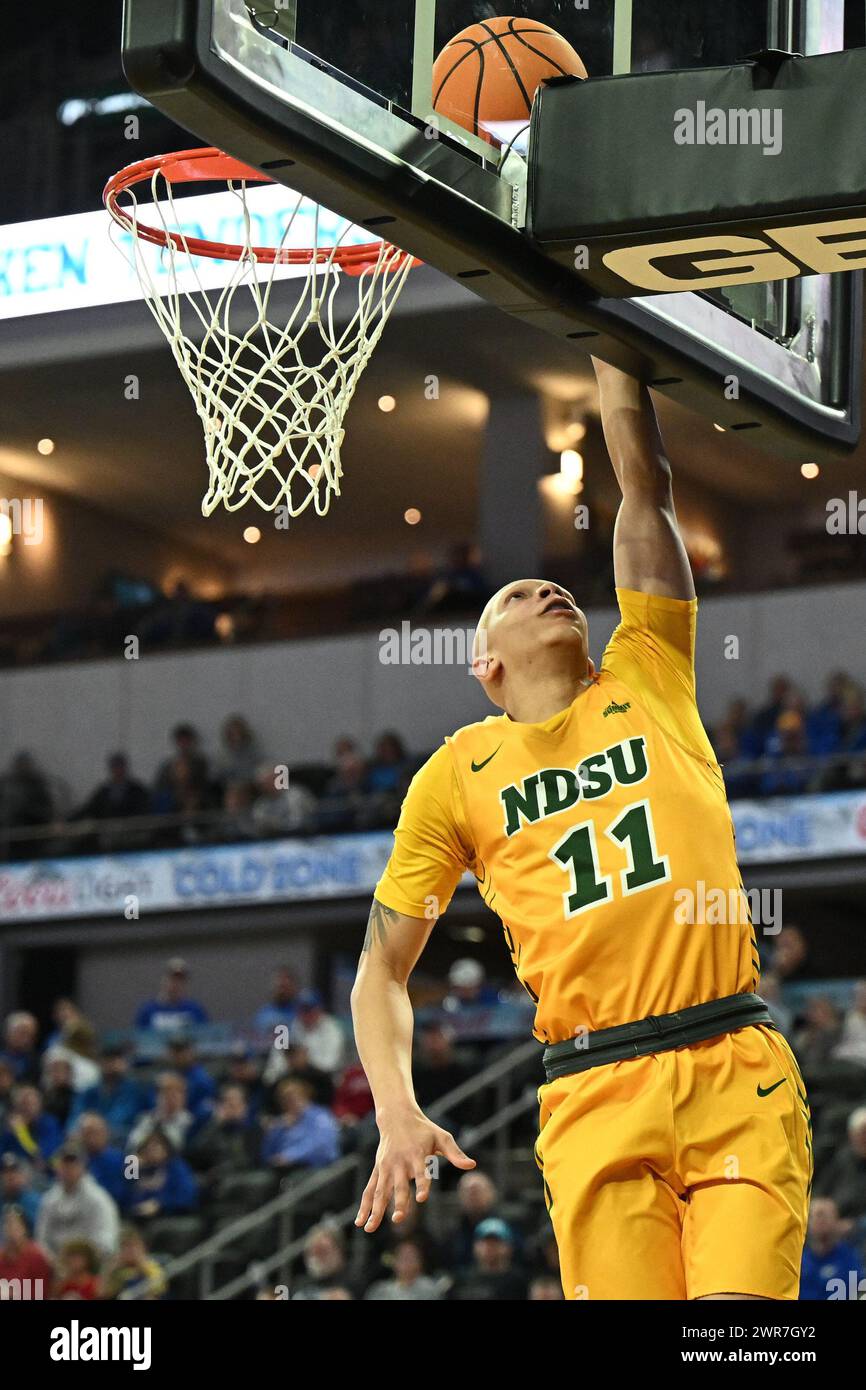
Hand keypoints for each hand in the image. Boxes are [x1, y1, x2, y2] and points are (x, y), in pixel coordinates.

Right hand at [355, 1107, 474, 1232]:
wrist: (397, 1117)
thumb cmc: (423, 1130)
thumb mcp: (441, 1137)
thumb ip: (455, 1153)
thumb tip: (472, 1165)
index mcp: (417, 1154)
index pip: (421, 1172)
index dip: (422, 1185)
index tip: (422, 1198)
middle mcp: (400, 1162)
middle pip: (399, 1185)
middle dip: (399, 1202)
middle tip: (399, 1219)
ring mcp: (386, 1167)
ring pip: (380, 1191)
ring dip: (376, 1210)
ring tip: (370, 1228)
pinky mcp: (378, 1170)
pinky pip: (370, 1189)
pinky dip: (365, 1205)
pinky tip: (361, 1222)